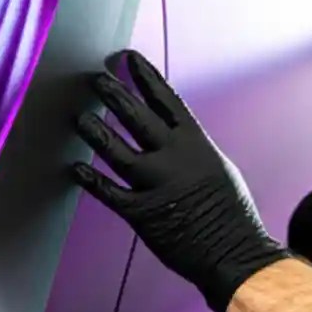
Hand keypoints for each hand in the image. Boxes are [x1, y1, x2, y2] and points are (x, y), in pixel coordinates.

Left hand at [72, 50, 289, 311]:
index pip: (166, 99)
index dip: (145, 76)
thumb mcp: (217, 166)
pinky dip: (90, 180)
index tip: (128, 57)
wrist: (236, 254)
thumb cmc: (230, 213)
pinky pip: (109, 192)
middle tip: (96, 79)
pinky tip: (75, 169)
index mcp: (196, 143)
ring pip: (116, 151)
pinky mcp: (142, 213)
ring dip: (96, 131)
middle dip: (114, 94)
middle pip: (136, 116)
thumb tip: (167, 129)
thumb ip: (189, 146)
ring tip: (79, 117)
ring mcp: (157, 185)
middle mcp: (175, 158)